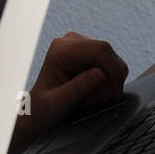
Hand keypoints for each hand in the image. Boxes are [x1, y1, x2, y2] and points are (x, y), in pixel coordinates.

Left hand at [8, 32, 128, 153]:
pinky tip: (93, 94)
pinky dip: (108, 84)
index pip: (99, 49)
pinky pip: (112, 68)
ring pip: (114, 62)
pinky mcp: (91, 56)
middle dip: (110, 80)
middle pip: (109, 54)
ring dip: (108, 84)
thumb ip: (77, 88)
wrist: (40, 111)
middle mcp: (73, 42)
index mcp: (61, 49)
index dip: (112, 69)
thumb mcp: (57, 103)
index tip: (114, 92)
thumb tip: (100, 74)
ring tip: (89, 99)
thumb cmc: (43, 108)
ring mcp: (84, 47)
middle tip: (98, 101)